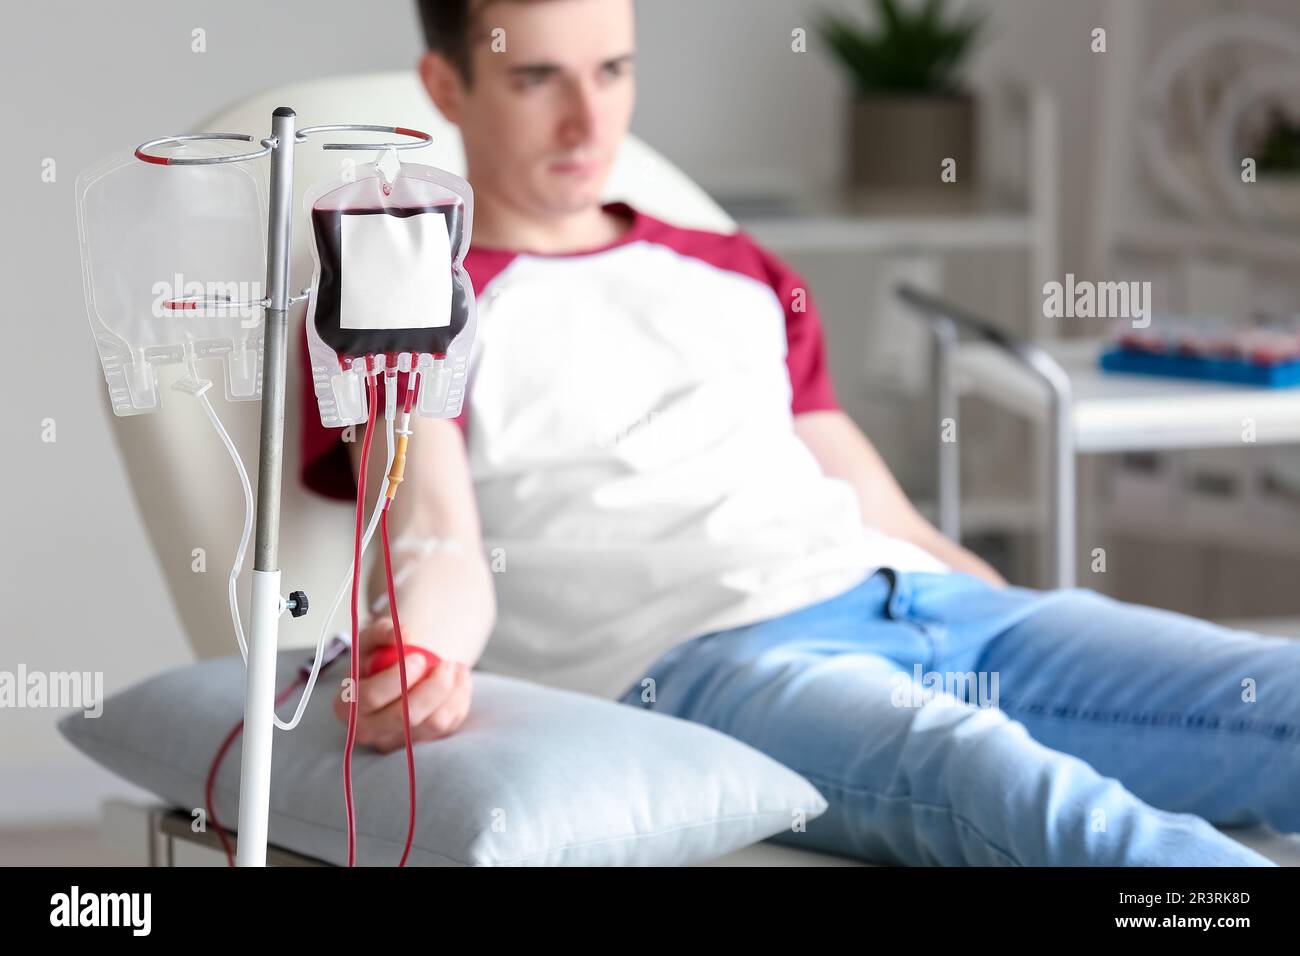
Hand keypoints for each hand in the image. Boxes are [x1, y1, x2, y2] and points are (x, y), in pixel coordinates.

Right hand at [333, 617, 472, 752]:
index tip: (418, 657)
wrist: (392, 680)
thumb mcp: (370, 641)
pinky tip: (459, 679)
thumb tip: (402, 634)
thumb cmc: (376, 660)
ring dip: (452, 692)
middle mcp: (369, 731)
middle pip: (406, 716)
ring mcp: (397, 742)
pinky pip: (450, 725)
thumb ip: (381, 632)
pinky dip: (460, 699)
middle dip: (433, 686)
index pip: (370, 697)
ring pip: (434, 723)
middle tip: (445, 663)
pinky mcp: (422, 744)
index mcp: (347, 706)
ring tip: (454, 667)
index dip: (398, 676)